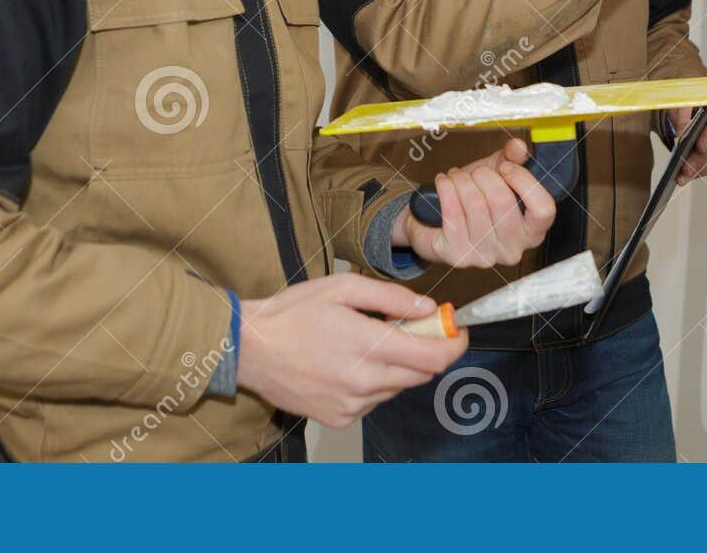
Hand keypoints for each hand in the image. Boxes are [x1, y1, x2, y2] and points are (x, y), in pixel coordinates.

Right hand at [236, 273, 467, 429]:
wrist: (249, 349)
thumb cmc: (291, 314)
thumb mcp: (342, 287)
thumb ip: (391, 298)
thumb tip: (427, 308)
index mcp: (367, 345)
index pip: (433, 357)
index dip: (455, 344)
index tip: (458, 331)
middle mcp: (364, 382)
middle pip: (421, 374)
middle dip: (427, 350)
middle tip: (414, 328)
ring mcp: (352, 404)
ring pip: (397, 387)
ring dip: (397, 366)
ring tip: (369, 343)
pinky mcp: (340, 418)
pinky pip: (373, 401)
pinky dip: (374, 383)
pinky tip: (349, 364)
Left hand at [391, 138, 555, 266]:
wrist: (438, 225)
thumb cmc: (475, 199)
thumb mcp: (497, 175)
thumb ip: (512, 158)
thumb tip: (518, 146)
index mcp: (532, 231)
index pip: (543, 209)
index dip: (524, 181)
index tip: (506, 167)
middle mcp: (513, 250)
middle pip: (503, 201)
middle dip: (484, 175)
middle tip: (475, 172)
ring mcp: (486, 256)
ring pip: (475, 203)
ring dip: (461, 180)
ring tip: (456, 176)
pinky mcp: (459, 256)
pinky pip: (452, 213)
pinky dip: (445, 189)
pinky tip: (443, 182)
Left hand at [671, 85, 706, 185]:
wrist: (702, 110)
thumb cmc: (698, 103)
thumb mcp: (687, 101)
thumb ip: (683, 113)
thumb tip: (682, 131)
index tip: (699, 146)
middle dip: (704, 155)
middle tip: (686, 166)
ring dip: (706, 165)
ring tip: (687, 172)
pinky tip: (698, 171)